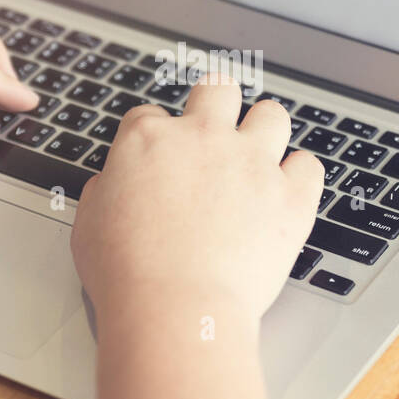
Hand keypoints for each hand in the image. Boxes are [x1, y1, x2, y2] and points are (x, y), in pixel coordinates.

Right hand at [70, 79, 323, 326]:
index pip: (150, 115)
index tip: (158, 161)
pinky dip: (300, 177)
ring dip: (265, 131)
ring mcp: (252, 163)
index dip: (154, 137)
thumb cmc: (126, 275)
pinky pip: (309, 165)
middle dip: (216, 105)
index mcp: (148, 140)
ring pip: (272, 115)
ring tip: (258, 157)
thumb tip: (112, 185)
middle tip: (214, 133)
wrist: (175, 309)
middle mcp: (203, 138)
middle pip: (217, 90)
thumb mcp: (88, 225)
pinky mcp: (290, 197)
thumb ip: (104, 191)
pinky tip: (288, 192)